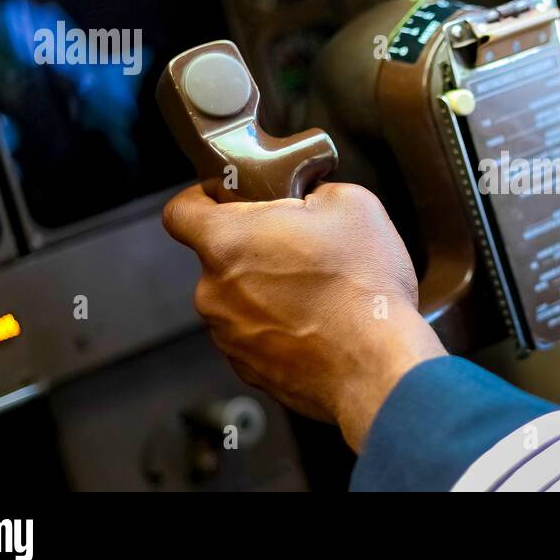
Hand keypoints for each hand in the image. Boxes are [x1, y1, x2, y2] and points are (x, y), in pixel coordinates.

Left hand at [162, 182, 445, 451]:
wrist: (379, 367)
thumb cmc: (363, 289)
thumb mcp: (353, 205)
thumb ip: (314, 190)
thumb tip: (311, 199)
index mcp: (228, 242)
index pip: (179, 212)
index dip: (202, 200)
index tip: (227, 201)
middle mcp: (215, 292)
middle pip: (219, 258)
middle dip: (256, 249)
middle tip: (303, 249)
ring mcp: (229, 336)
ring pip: (238, 299)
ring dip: (268, 292)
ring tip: (320, 293)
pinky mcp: (249, 370)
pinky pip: (255, 336)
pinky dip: (280, 328)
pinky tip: (320, 324)